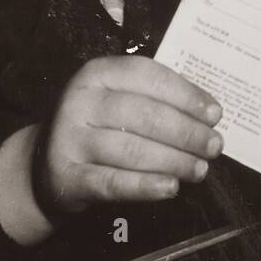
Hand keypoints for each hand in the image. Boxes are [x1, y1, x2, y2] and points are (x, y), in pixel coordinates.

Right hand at [34, 56, 223, 214]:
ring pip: (132, 149)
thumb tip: (208, 114)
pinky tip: (170, 187)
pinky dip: (146, 185)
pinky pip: (113, 182)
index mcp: (97, 73)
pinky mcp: (68, 176)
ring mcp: (70, 139)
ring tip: (199, 169)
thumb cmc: (98, 127)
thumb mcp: (117, 100)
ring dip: (173, 160)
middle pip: (144, 114)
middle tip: (214, 145)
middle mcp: (80, 101)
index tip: (215, 114)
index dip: (185, 94)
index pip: (147, 76)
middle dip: (186, 132)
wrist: (45, 166)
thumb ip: (156, 100)